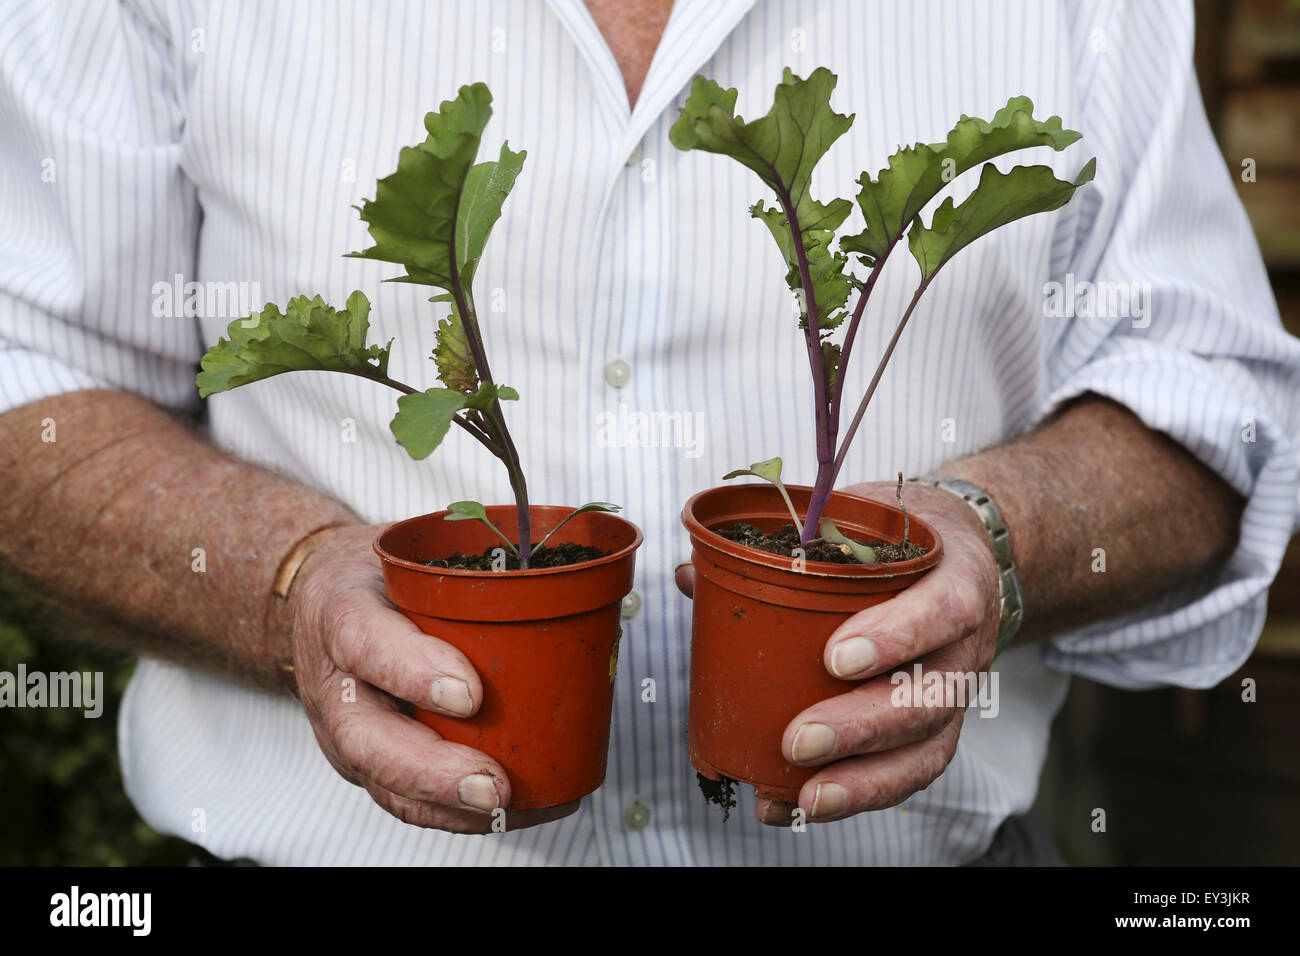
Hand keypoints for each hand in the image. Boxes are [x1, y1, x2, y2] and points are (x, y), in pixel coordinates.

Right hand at [286, 524, 578, 832]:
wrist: (320, 602)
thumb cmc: (377, 577)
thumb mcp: (407, 551)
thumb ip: (464, 569)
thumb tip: (557, 581)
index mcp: (342, 613)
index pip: (365, 641)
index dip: (413, 671)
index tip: (470, 694)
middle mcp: (335, 682)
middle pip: (367, 739)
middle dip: (432, 771)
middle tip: (492, 784)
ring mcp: (347, 730)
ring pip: (384, 782)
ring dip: (447, 807)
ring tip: (508, 808)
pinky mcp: (367, 761)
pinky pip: (404, 798)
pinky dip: (457, 815)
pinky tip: (513, 811)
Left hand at [676, 482, 999, 825]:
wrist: (955, 555)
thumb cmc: (898, 540)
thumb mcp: (863, 525)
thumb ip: (785, 550)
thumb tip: (691, 574)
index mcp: (956, 580)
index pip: (943, 609)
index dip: (896, 636)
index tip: (835, 657)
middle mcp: (966, 644)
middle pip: (930, 697)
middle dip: (862, 727)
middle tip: (798, 740)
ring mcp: (957, 692)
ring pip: (926, 747)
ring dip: (862, 779)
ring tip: (803, 796)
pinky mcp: (938, 729)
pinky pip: (908, 771)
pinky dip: (853, 795)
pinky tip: (797, 806)